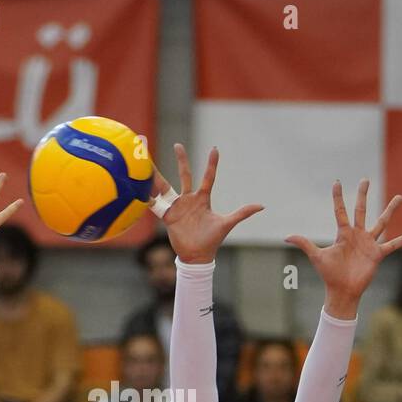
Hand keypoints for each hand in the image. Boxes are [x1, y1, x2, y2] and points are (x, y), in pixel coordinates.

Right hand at [151, 144, 261, 263]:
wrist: (197, 256)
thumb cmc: (211, 240)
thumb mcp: (227, 224)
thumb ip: (242, 213)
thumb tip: (262, 205)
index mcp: (203, 199)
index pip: (208, 177)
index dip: (211, 164)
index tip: (214, 149)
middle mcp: (189, 199)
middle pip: (184, 175)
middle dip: (181, 160)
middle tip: (178, 145)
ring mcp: (177, 207)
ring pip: (166, 187)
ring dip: (158, 176)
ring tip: (148, 163)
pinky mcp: (167, 216)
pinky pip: (156, 204)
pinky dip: (148, 197)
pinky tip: (139, 187)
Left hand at [286, 180, 401, 316]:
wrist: (342, 291)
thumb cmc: (329, 275)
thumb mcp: (317, 256)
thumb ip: (304, 243)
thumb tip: (286, 236)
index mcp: (343, 234)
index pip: (340, 211)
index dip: (338, 197)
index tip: (337, 182)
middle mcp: (357, 235)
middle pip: (361, 210)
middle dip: (363, 194)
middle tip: (365, 179)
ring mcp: (369, 243)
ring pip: (382, 222)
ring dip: (390, 210)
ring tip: (399, 197)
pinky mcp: (378, 254)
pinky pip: (393, 244)